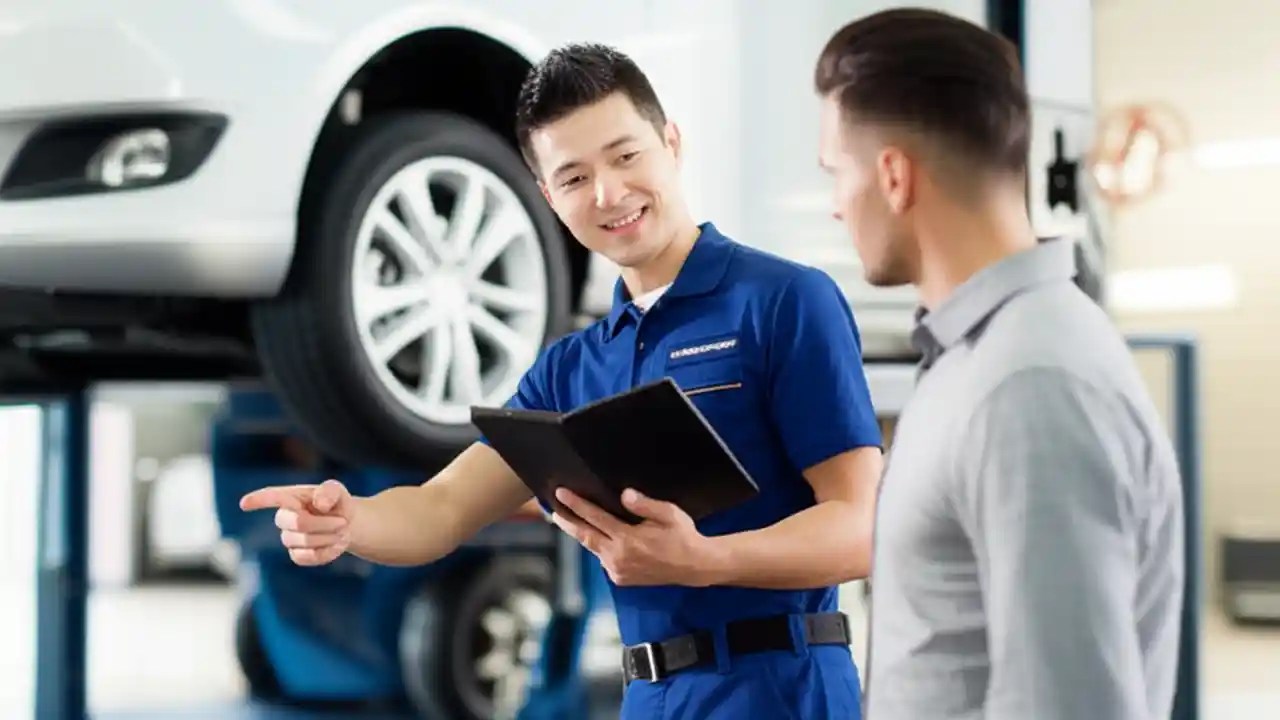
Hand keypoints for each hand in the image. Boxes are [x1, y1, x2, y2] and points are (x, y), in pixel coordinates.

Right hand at [239, 479, 353, 566]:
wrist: (346, 524)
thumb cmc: (337, 504)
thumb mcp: (338, 491)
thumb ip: (330, 491)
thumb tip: (319, 504)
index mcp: (291, 497)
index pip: (272, 497)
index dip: (259, 500)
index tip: (244, 503)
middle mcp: (285, 517)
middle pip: (298, 523)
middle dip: (324, 523)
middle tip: (343, 522)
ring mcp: (288, 537)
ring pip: (304, 541)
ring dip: (328, 537)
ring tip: (341, 531)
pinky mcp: (296, 555)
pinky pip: (306, 558)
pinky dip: (326, 552)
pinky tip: (335, 545)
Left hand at [550, 488, 718, 586]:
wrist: (694, 566)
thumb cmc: (682, 537)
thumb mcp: (668, 514)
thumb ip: (644, 504)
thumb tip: (624, 495)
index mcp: (628, 540)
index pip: (594, 517)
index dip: (576, 504)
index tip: (561, 493)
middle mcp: (618, 557)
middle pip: (585, 536)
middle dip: (567, 521)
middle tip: (552, 509)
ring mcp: (618, 570)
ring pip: (593, 548)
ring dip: (580, 534)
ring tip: (568, 521)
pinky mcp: (621, 578)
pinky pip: (603, 559)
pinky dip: (596, 547)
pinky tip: (594, 537)